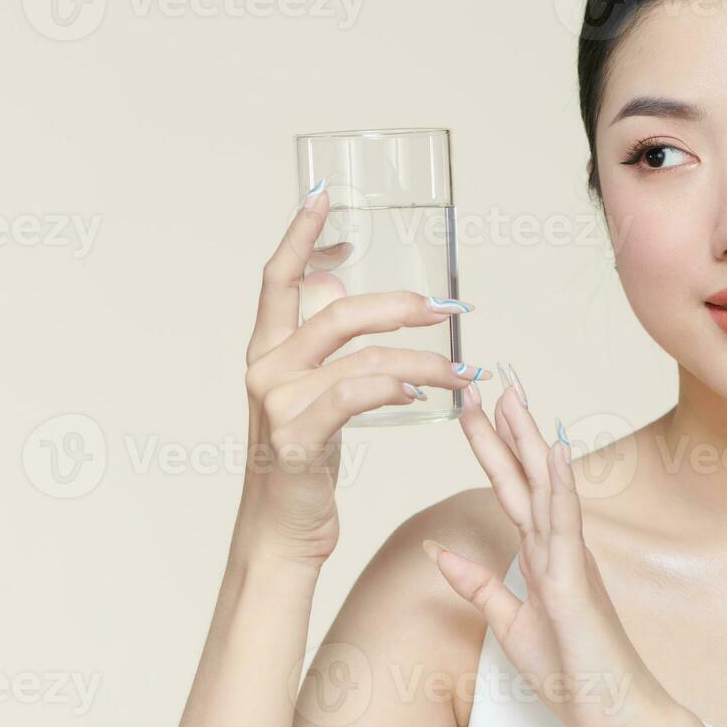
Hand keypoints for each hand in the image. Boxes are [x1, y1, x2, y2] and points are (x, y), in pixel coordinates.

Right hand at [233, 186, 478, 569]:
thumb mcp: (307, 392)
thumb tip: (347, 287)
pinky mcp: (297, 439)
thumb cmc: (303, 459)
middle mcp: (265, 368)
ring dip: (423, 364)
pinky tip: (419, 398)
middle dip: (401, 306)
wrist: (281, 531)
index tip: (324, 196)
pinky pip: (354, 398)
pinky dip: (393, 390)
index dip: (298, 235)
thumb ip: (322, 345)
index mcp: (266, 350)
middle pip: (339, 314)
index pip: (278, 279)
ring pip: (364, 360)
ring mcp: (278, 403)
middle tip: (447, 311)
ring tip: (461, 373)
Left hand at [423, 378, 691, 726]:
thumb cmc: (575, 671)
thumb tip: (440, 550)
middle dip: (505, 427)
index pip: (510, 489)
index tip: (473, 409)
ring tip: (511, 395)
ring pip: (544, 486)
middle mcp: (557, 546)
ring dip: (527, 439)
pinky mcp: (575, 581)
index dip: (491, 448)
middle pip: (525, 475)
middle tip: (485, 380)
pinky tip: (550, 451)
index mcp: (541, 554)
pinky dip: (558, 485)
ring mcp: (569, 559)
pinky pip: (564, 524)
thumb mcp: (510, 625)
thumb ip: (479, 584)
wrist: (615, 711)